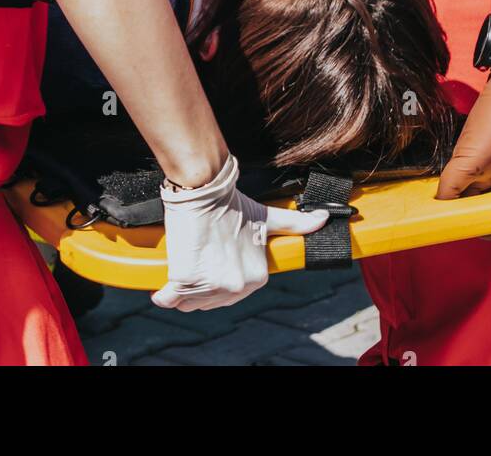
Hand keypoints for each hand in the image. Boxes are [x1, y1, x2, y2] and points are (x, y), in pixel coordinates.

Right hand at [152, 154, 328, 310]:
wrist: (204, 189)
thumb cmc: (233, 204)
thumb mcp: (267, 217)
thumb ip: (296, 224)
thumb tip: (324, 218)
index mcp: (256, 277)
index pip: (233, 292)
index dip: (219, 276)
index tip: (213, 259)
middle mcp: (237, 286)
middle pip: (210, 300)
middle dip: (201, 283)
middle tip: (199, 256)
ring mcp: (211, 285)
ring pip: (190, 301)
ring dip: (184, 289)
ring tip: (187, 261)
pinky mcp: (185, 280)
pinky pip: (170, 299)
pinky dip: (165, 295)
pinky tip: (166, 287)